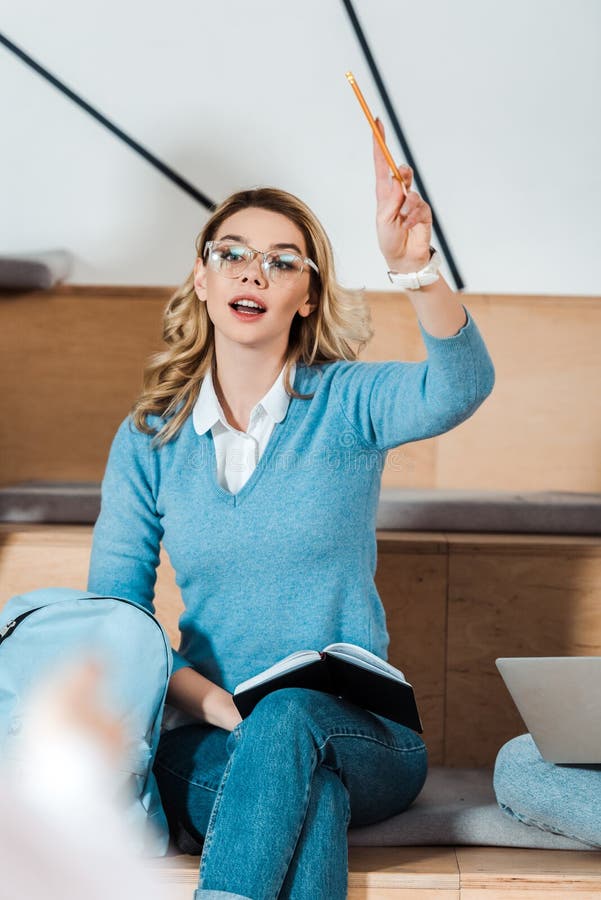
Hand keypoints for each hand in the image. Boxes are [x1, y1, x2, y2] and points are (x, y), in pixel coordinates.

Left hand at [373, 118, 432, 271]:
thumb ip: (390, 201)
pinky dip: (413, 217)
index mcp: (383, 193)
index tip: (377, 124)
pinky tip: (409, 226)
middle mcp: (397, 194)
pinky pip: (420, 207)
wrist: (404, 258)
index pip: (381, 163)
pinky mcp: (423, 211)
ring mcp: (411, 201)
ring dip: (406, 208)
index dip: (379, 143)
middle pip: (401, 171)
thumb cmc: (389, 240)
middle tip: (402, 179)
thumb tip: (397, 182)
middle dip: (402, 174)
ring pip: (411, 192)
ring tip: (402, 220)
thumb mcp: (383, 221)